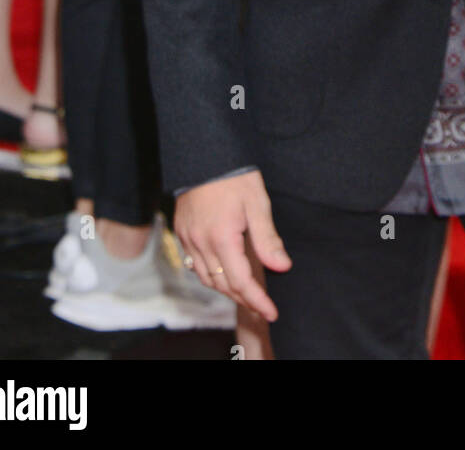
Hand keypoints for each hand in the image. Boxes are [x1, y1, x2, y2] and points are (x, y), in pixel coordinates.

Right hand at [175, 170, 290, 321]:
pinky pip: (194, 264)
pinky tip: (223, 271)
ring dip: (226, 289)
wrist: (205, 152)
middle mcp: (200, 242)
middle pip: (222, 284)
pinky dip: (210, 275)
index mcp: (221, 237)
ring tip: (247, 293)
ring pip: (206, 278)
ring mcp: (188, 238)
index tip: (271, 312)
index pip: (240, 281)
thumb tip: (282, 267)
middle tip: (263, 306)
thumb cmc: (235, 174)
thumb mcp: (257, 203)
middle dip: (244, 299)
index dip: (257, 300)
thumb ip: (268, 238)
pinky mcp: (182, 231)